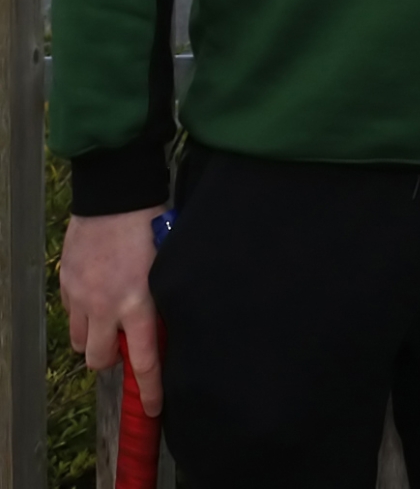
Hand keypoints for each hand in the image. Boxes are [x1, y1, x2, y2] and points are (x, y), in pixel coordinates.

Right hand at [60, 207, 166, 415]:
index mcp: (139, 303)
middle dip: (112, 360)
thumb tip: (170, 316)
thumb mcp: (171, 260)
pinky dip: (82, 314)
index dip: (150, 388)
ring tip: (110, 322)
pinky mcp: (66, 283)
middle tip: (126, 344)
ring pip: (79, 341)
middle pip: (99, 360)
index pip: (145, 359)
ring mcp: (80, 297)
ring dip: (94, 339)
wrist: (115, 193)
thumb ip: (166, 293)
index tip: (153, 408)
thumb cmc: (152, 222)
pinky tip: (96, 296)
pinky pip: (70, 314)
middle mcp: (105, 307)